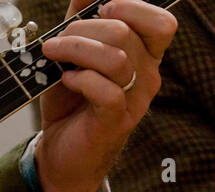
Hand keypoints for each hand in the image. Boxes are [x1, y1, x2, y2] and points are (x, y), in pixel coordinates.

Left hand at [36, 0, 176, 191]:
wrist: (59, 154)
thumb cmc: (69, 104)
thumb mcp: (73, 58)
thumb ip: (81, 23)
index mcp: (144, 57)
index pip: (161, 22)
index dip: (132, 7)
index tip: (99, 10)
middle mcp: (147, 76)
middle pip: (126, 34)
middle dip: (84, 29)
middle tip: (57, 40)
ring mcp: (134, 101)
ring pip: (116, 59)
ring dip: (76, 50)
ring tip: (53, 55)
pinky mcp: (115, 122)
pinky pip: (106, 90)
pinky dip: (81, 79)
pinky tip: (66, 80)